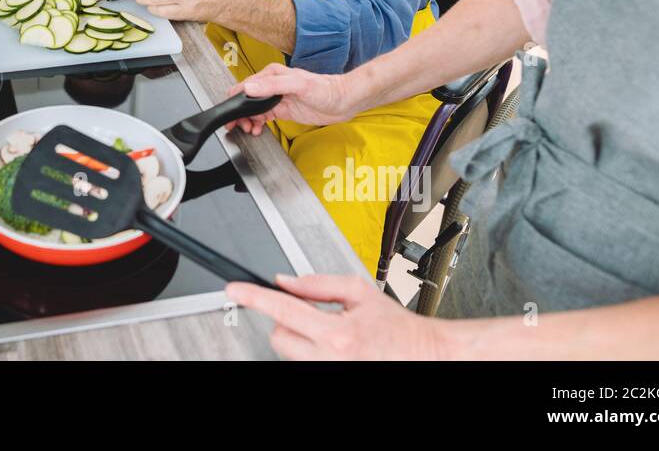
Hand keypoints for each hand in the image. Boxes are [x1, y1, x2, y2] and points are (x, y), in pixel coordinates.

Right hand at [225, 62, 362, 133]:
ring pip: (253, 110)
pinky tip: (258, 130)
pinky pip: (263, 117)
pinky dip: (257, 124)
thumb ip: (272, 86)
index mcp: (271, 75)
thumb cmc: (325, 89)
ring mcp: (277, 98)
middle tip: (238, 127)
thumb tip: (249, 88)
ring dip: (247, 121)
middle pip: (246, 100)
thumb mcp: (298, 84)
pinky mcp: (282, 110)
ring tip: (250, 130)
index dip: (235, 102)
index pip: (245, 87)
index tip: (231, 115)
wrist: (343, 101)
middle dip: (239, 114)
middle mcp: (271, 85)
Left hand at [227, 273, 456, 359]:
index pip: (284, 311)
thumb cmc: (396, 326)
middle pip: (278, 336)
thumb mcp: (359, 292)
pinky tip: (334, 345)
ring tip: (330, 331)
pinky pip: (304, 363)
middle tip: (311, 313)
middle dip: (286, 321)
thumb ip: (319, 284)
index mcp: (338, 334)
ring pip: (289, 352)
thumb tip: (286, 282)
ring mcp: (329, 372)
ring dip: (299, 337)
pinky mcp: (330, 376)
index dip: (255, 297)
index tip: (235, 290)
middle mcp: (330, 359)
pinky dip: (311, 351)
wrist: (424, 354)